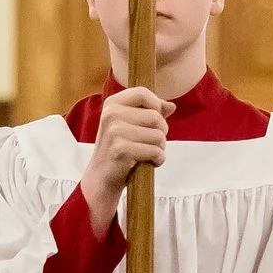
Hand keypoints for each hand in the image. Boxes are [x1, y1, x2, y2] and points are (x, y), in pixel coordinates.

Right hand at [80, 87, 171, 231]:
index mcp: (112, 104)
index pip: (143, 93)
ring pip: (158, 135)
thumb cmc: (119, 150)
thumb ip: (150, 113)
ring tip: (148, 154)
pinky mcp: (121, 149)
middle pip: (155, 116)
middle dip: (161, 132)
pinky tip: (149, 163)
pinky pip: (155, 151)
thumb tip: (171, 106)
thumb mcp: (131, 126)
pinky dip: (158, 159)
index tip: (154, 122)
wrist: (101, 178)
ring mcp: (114, 131)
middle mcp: (111, 114)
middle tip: (151, 143)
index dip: (156, 106)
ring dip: (160, 148)